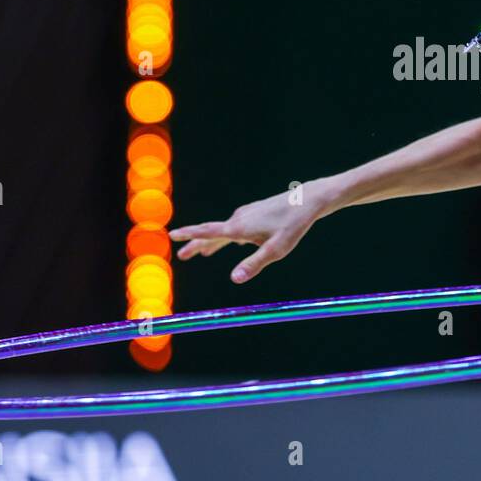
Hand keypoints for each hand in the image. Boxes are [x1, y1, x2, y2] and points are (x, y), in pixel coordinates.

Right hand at [169, 184, 324, 283]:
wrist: (308, 200)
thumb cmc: (293, 226)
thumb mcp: (276, 250)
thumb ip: (254, 264)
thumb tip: (234, 279)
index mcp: (239, 227)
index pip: (208, 232)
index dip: (189, 235)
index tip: (172, 234)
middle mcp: (239, 218)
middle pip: (212, 233)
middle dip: (197, 245)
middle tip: (181, 256)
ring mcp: (246, 214)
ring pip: (225, 231)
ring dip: (214, 242)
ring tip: (204, 254)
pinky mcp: (255, 212)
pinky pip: (236, 227)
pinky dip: (229, 236)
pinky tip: (236, 241)